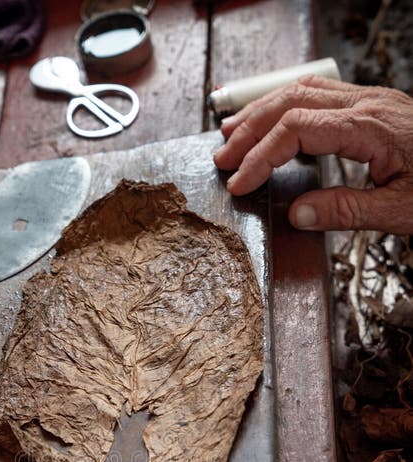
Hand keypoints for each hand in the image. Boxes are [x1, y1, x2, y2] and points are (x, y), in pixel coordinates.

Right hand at [213, 76, 412, 232]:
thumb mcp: (401, 212)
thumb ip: (347, 212)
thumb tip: (298, 214)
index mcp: (371, 127)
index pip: (297, 131)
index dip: (261, 157)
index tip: (239, 183)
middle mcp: (368, 104)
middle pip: (291, 102)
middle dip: (251, 131)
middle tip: (222, 158)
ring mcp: (371, 99)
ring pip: (302, 90)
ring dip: (263, 112)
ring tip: (233, 134)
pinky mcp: (374, 105)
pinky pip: (319, 93)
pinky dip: (286, 106)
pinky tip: (273, 120)